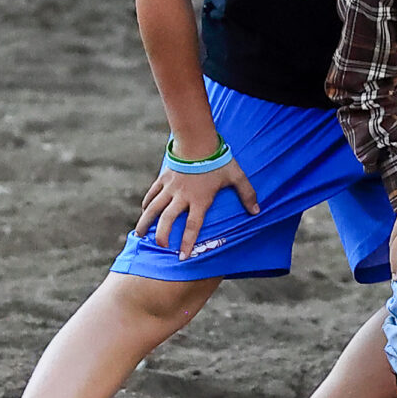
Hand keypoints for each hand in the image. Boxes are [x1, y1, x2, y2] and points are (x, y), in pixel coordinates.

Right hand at [136, 146, 260, 258]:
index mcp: (199, 199)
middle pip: (168, 220)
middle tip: (160, 247)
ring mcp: (170, 188)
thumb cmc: (218, 160)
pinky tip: (144, 211)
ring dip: (146, 223)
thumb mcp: (236, 176)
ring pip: (153, 209)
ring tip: (139, 235)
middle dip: (162, 236)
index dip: (187, 243)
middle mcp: (182, 196)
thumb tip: (257, 211)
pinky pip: (152, 194)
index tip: (182, 257)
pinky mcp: (163, 179)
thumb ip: (247, 194)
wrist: (197, 140)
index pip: (192, 226)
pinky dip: (147, 204)